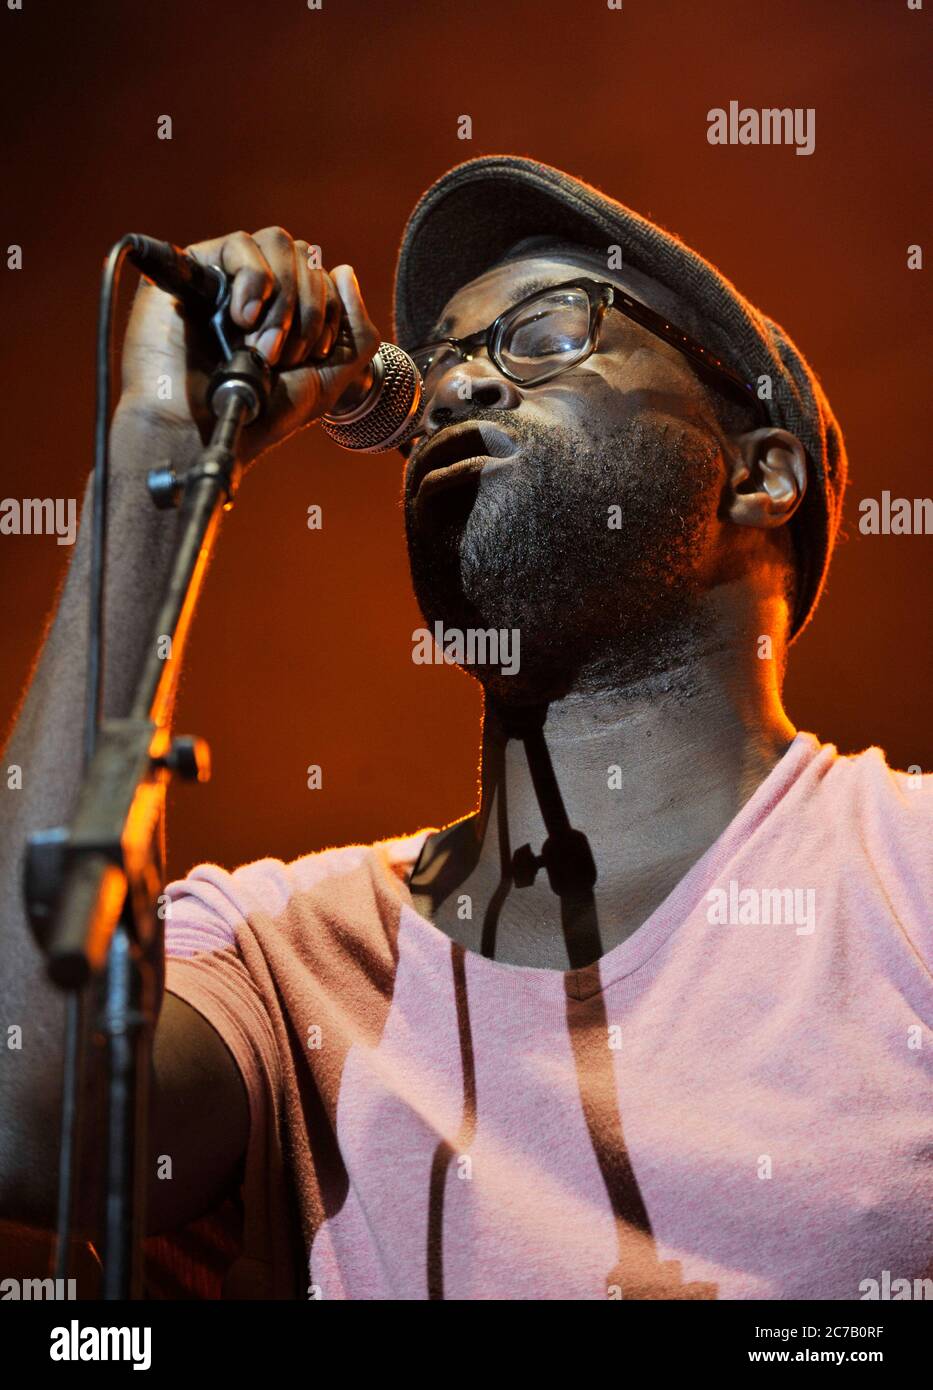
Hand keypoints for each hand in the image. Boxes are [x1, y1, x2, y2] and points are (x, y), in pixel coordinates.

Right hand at [115, 226, 380, 465]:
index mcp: (289, 312)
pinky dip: (253, 279)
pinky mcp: (194, 270)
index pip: (324, 278)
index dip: (328, 313)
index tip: (313, 357)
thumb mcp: (329, 380)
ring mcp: (228, 277)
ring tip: (259, 342)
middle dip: (307, 310)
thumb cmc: (261, 413)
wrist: (204, 429)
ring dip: (283, 297)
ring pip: (278, 242)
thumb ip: (357, 333)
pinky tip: (242, 318)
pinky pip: (239, 244)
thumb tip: (345, 270)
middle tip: (282, 357)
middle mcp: (260, 290)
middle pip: (304, 256)